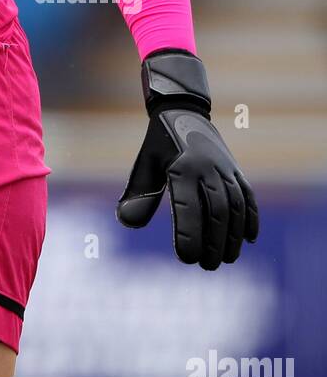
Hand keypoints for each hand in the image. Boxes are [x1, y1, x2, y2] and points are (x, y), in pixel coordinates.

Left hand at [116, 49, 258, 269]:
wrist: (184, 110)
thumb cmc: (159, 143)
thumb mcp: (145, 164)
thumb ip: (138, 194)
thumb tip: (126, 222)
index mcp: (181, 168)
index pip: (188, 209)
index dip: (190, 236)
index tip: (187, 259)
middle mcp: (207, 168)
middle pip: (217, 213)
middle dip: (213, 243)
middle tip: (206, 266)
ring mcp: (225, 169)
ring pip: (236, 208)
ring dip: (233, 237)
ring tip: (226, 259)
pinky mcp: (236, 170)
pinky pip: (248, 197)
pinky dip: (251, 218)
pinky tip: (249, 239)